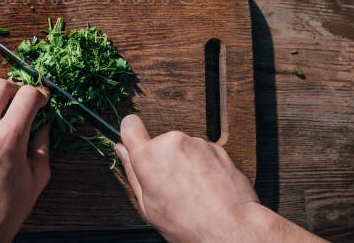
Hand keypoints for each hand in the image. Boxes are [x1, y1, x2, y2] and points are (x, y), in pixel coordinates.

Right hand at [116, 115, 322, 242]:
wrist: (231, 227)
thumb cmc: (190, 223)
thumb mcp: (149, 206)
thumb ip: (132, 173)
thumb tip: (122, 152)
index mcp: (150, 158)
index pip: (130, 126)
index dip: (130, 132)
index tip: (132, 138)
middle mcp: (172, 143)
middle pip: (160, 144)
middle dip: (164, 160)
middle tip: (172, 187)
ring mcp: (197, 143)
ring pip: (183, 149)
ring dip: (186, 164)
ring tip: (193, 191)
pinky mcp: (217, 148)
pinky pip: (203, 154)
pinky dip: (203, 167)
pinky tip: (207, 188)